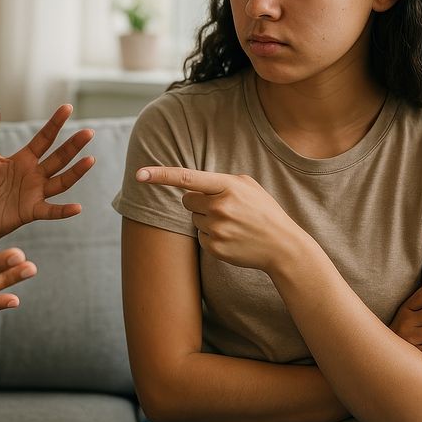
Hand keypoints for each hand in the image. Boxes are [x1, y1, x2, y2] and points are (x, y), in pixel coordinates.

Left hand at [0, 104, 94, 241]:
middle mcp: (35, 174)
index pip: (44, 138)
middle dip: (73, 145)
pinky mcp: (32, 211)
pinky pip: (51, 211)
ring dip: (76, 172)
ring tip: (90, 160)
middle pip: (59, 158)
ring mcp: (36, 193)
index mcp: (25, 159)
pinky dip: (64, 211)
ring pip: (61, 181)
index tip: (68, 107)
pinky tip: (77, 208)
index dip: (55, 123)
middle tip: (88, 132)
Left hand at [136, 166, 305, 270]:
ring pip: (194, 219)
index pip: (187, 178)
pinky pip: (199, 237)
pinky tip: (232, 237)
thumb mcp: (248, 186)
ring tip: (233, 224)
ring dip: (207, 220)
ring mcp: (216, 228)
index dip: (161, 175)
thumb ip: (219, 181)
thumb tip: (190, 186)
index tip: (139, 174)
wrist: (282, 246)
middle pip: (187, 201)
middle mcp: (219, 206)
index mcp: (228, 186)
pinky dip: (211, 236)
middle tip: (224, 209)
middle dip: (198, 203)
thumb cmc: (263, 211)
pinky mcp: (214, 248)